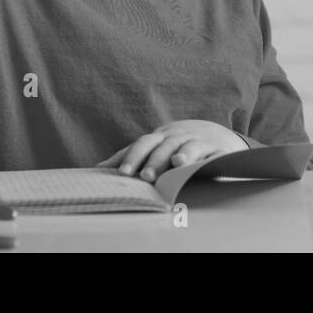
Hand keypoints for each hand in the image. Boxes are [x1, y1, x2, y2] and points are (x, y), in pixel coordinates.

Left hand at [96, 120, 247, 181]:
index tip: (123, 173)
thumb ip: (127, 157)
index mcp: (159, 138)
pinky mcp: (218, 151)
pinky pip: (214, 154)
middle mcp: (178, 138)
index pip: (144, 144)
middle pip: (165, 146)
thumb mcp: (153, 148)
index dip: (134, 156)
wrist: (214, 137)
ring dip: (182, 155)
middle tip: (146, 176)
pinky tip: (205, 165)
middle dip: (155, 160)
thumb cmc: (174, 147)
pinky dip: (211, 158)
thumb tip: (95, 170)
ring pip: (189, 147)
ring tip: (176, 164)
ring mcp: (199, 143)